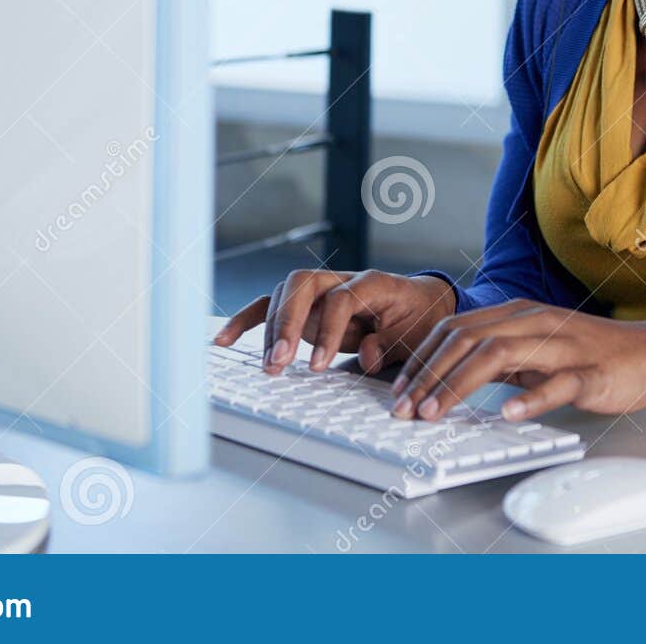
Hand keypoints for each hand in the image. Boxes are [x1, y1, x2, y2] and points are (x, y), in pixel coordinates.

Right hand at [213, 269, 456, 374]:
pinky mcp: (305, 304)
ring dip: (270, 329)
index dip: (326, 330)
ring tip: (267, 365)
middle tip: (280, 361)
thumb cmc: (418, 319)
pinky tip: (224, 340)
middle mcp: (340, 278)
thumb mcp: (416, 335)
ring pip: (283, 295)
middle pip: (302, 285)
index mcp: (373, 282)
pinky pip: (270, 307)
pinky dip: (247, 321)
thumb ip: (391, 343)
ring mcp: (320, 288)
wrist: (421, 303)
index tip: (317, 365)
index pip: (341, 298)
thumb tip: (365, 352)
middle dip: (287, 322)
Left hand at [388, 299, 645, 422]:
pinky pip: (557, 383)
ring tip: (435, 413)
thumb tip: (448, 377)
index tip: (398, 390)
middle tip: (404, 408)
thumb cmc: (591, 354)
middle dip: (428, 374)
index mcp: (516, 315)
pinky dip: (530, 397)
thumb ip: (497, 356)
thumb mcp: (535, 348)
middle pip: (467, 340)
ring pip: (499, 356)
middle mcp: (533, 322)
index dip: (420, 359)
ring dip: (459, 386)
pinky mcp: (590, 371)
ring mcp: (562, 345)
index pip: (454, 330)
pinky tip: (509, 413)